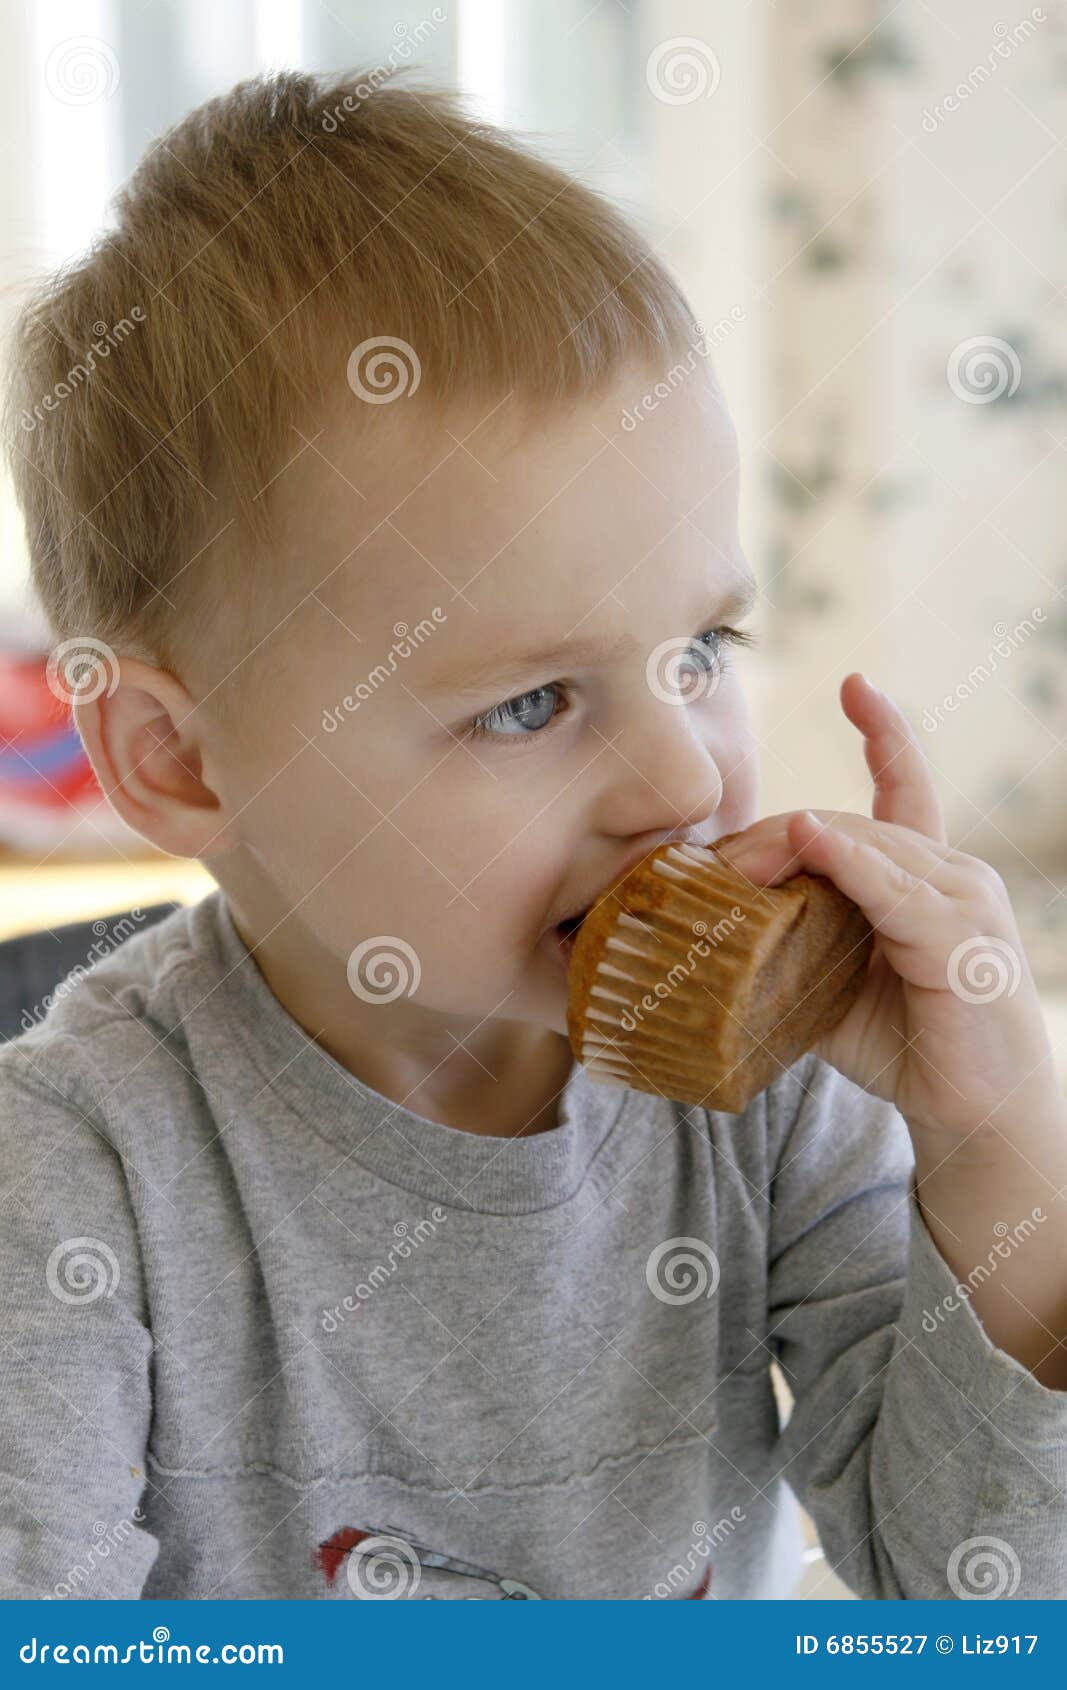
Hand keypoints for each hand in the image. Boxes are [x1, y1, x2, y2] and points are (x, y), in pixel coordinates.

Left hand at [715, 673, 1063, 1159]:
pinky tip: (805, 841)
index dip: (885, 732)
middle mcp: (951, 873)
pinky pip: (892, 888)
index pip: (907, 785)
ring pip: (861, 846)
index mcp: (924, 876)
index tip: (856, 685)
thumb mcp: (832, 986)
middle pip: (846, 823)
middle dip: (771, 835)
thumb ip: (790, 946)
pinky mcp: (960, 937)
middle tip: (706, 864)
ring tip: (727, 868)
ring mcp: (962, 898)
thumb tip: (707, 935)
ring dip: (787, 849)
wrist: (970, 1115)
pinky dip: (846, 861)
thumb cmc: (907, 1047)